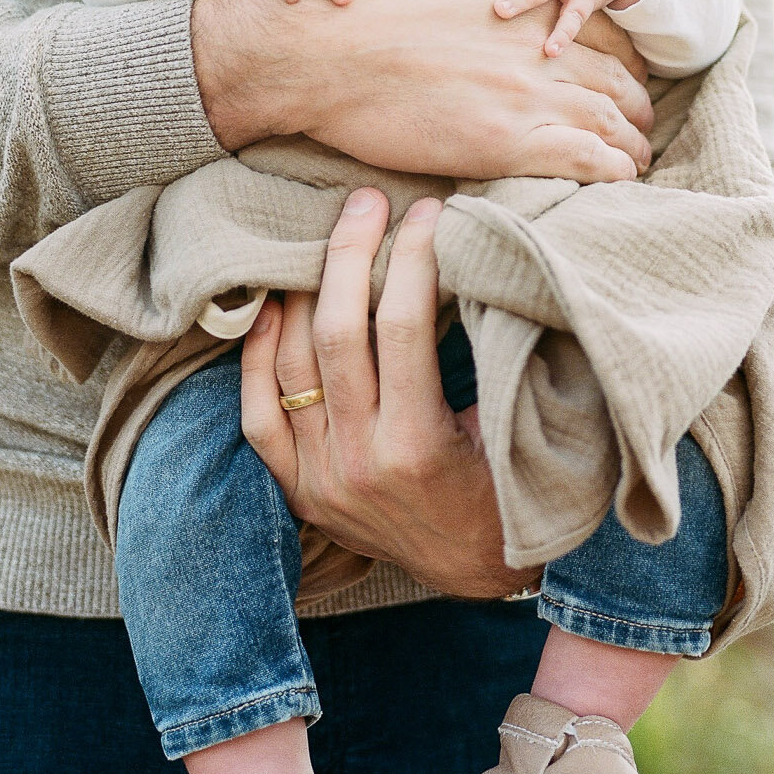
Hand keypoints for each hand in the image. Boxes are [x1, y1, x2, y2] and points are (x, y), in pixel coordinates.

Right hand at [192, 0, 653, 182]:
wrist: (321, 46)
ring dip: (630, 142)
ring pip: (606, 121)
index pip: (597, 33)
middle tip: (642, 124)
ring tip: (639, 158)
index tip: (625, 77)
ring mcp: (526, 94)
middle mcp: (536, 47)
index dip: (618, 60)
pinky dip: (611, 169)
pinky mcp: (507, 141)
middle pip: (611, 80)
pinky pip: (585, 160)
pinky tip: (621, 178)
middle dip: (633, 105)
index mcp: (523, 5)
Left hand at [240, 188, 537, 598]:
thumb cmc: (512, 491)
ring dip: (307, 290)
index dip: (414, 257)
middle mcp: (356, 464)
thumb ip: (498, 357)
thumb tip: (488, 263)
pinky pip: (257, 412)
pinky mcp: (297, 489)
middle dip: (351, 254)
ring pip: (290, 365)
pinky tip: (275, 306)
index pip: (404, 327)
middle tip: (367, 202)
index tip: (430, 212)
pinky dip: (260, 353)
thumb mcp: (517, 430)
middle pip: (337, 333)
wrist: (478, 571)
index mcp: (418, 449)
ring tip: (327, 237)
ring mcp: (319, 479)